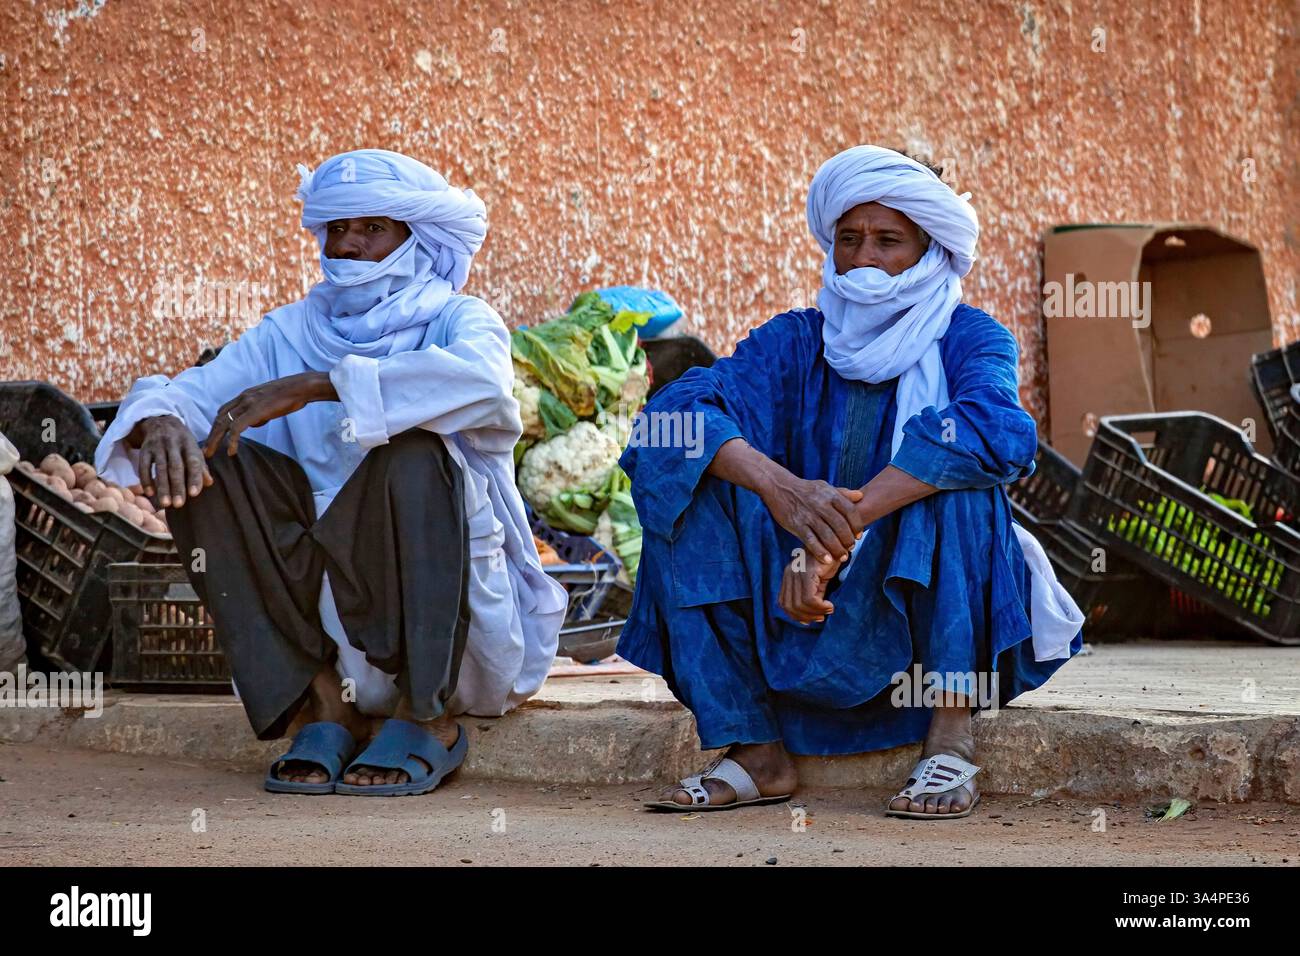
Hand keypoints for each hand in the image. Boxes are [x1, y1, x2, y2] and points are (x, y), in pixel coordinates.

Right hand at [136, 415, 211, 507]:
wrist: (161, 421)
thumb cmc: (182, 442)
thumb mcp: (194, 449)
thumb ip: (201, 466)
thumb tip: (209, 483)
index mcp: (189, 444)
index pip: (193, 462)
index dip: (194, 478)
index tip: (194, 494)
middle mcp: (173, 444)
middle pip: (175, 467)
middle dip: (177, 486)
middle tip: (179, 504)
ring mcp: (158, 446)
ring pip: (160, 468)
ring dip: (162, 487)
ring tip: (165, 503)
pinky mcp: (145, 449)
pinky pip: (143, 465)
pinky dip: (146, 479)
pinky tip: (149, 493)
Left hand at [203, 372, 335, 457]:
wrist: (301, 387)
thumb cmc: (290, 395)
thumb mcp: (270, 403)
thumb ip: (259, 412)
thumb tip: (254, 423)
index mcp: (245, 395)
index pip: (224, 411)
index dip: (217, 426)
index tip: (213, 439)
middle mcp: (242, 398)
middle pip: (219, 418)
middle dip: (211, 435)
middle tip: (205, 451)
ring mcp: (247, 404)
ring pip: (224, 423)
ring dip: (215, 440)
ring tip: (210, 453)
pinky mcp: (254, 411)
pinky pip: (237, 428)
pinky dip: (231, 441)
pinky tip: (231, 451)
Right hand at [760, 474, 864, 562]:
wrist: (779, 487)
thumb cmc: (805, 489)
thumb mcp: (824, 486)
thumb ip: (842, 492)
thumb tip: (860, 496)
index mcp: (830, 494)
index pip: (850, 511)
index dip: (857, 525)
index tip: (859, 535)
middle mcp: (820, 505)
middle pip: (840, 525)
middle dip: (848, 539)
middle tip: (851, 548)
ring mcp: (808, 515)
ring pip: (827, 535)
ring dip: (837, 548)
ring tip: (842, 557)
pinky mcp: (797, 524)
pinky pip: (811, 540)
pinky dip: (820, 551)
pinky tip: (827, 559)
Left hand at [779, 554, 842, 623]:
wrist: (837, 545)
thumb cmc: (829, 563)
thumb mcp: (818, 583)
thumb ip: (812, 598)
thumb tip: (813, 618)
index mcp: (788, 576)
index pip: (784, 603)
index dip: (796, 616)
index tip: (812, 618)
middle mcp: (789, 573)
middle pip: (789, 606)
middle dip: (806, 616)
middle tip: (821, 617)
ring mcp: (797, 572)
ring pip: (799, 604)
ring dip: (815, 612)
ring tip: (827, 610)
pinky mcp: (807, 572)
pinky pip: (809, 598)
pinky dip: (820, 607)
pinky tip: (830, 605)